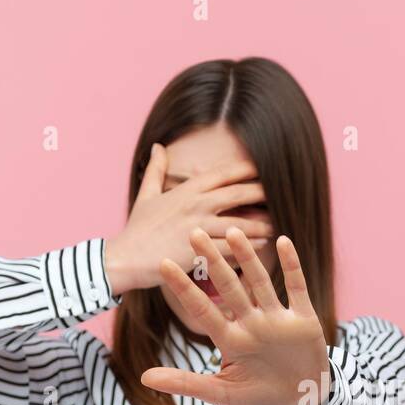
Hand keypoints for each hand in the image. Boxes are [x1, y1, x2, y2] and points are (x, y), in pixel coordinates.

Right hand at [102, 144, 273, 294]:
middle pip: (236, 194)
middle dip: (261, 192)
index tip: (262, 167)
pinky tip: (263, 245)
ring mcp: (197, 227)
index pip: (221, 175)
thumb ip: (156, 170)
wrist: (124, 258)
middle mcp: (194, 205)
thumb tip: (158, 146)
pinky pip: (231, 248)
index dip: (244, 169)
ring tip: (277, 223)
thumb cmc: (136, 229)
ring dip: (261, 224)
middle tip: (281, 192)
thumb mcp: (146, 195)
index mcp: (185, 191)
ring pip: (239, 223)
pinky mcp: (198, 251)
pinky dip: (248, 246)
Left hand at [139, 227, 330, 404]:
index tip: (164, 264)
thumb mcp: (222, 394)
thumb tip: (144, 377)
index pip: (202, 309)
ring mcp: (276, 319)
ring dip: (248, 258)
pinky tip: (281, 241)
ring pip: (260, 282)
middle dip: (213, 262)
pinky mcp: (303, 319)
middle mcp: (251, 324)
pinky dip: (291, 265)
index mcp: (230, 340)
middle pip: (229, 287)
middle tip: (194, 233)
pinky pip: (296, 287)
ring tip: (233, 230)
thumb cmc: (261, 397)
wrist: (303, 401)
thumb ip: (186, 383)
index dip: (184, 288)